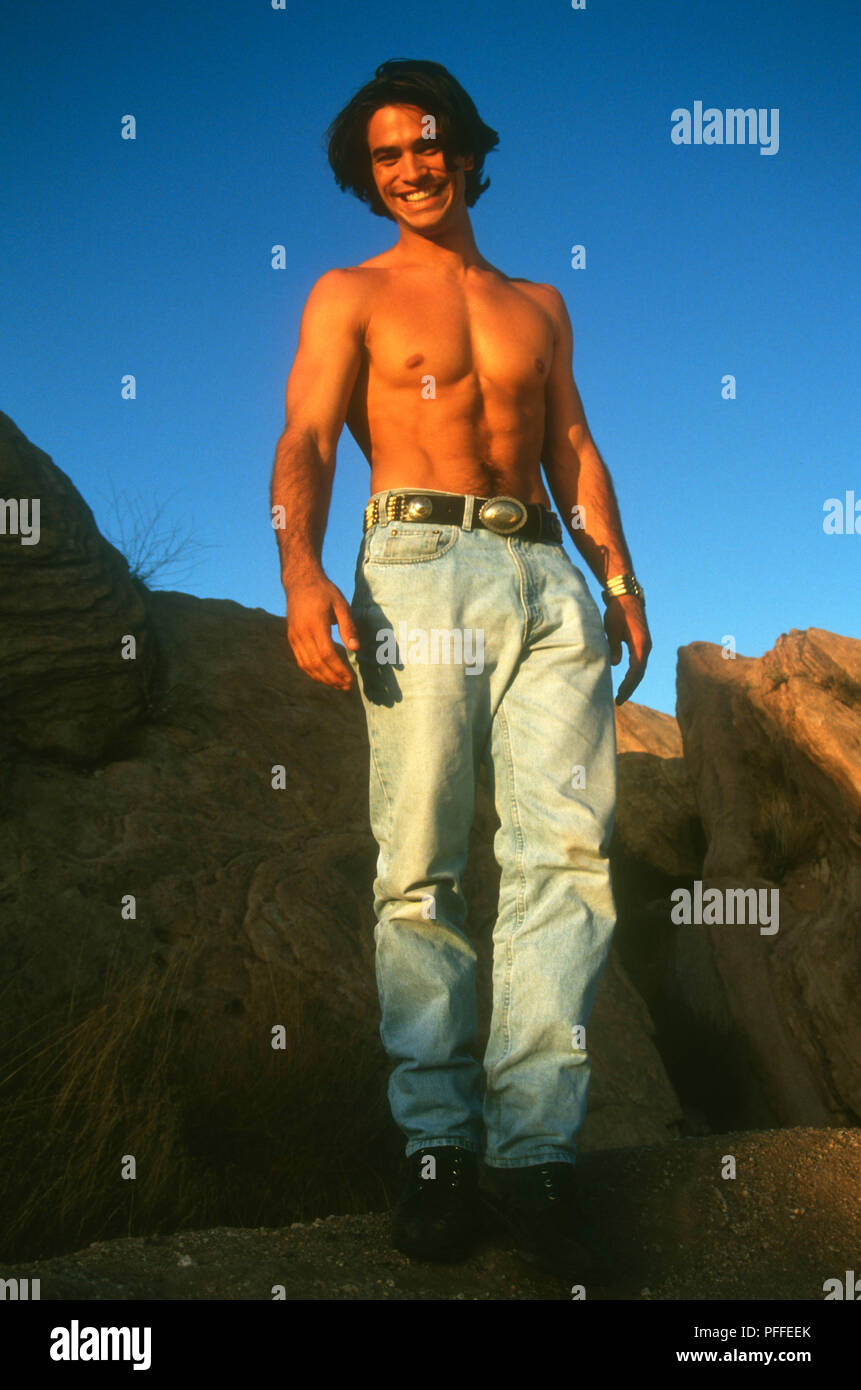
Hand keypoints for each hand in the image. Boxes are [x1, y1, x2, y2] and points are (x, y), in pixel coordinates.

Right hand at [285, 575, 359, 690]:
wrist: (300, 582)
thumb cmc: (324, 592)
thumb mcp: (341, 605)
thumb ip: (348, 627)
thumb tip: (355, 648)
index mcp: (315, 625)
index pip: (326, 654)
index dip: (338, 669)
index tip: (350, 678)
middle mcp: (302, 633)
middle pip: (316, 663)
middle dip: (332, 678)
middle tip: (346, 687)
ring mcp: (294, 637)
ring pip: (306, 665)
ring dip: (322, 678)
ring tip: (337, 685)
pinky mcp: (291, 638)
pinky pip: (300, 660)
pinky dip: (312, 672)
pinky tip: (323, 676)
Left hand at [604, 596, 650, 705]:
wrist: (627, 596)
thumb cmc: (617, 611)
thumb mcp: (612, 629)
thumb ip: (613, 647)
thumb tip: (614, 664)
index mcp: (641, 644)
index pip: (636, 671)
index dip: (628, 685)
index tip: (619, 696)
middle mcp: (646, 646)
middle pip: (640, 673)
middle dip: (630, 688)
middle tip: (619, 701)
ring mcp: (645, 645)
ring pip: (640, 668)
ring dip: (631, 682)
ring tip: (621, 694)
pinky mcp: (642, 643)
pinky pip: (639, 662)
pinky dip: (632, 673)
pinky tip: (625, 680)